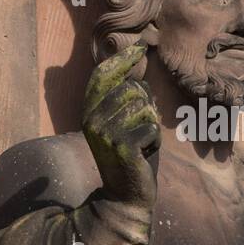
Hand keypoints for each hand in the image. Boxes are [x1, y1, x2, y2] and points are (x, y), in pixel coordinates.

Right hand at [82, 44, 160, 211]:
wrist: (125, 197)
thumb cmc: (130, 156)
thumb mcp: (123, 123)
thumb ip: (125, 99)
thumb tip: (138, 70)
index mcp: (88, 111)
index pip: (102, 75)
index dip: (122, 59)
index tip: (141, 47)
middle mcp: (92, 119)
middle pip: (133, 89)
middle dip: (146, 106)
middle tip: (139, 131)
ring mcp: (106, 133)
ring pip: (145, 108)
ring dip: (151, 125)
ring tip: (140, 144)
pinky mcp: (123, 146)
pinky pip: (152, 128)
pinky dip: (154, 141)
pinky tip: (143, 155)